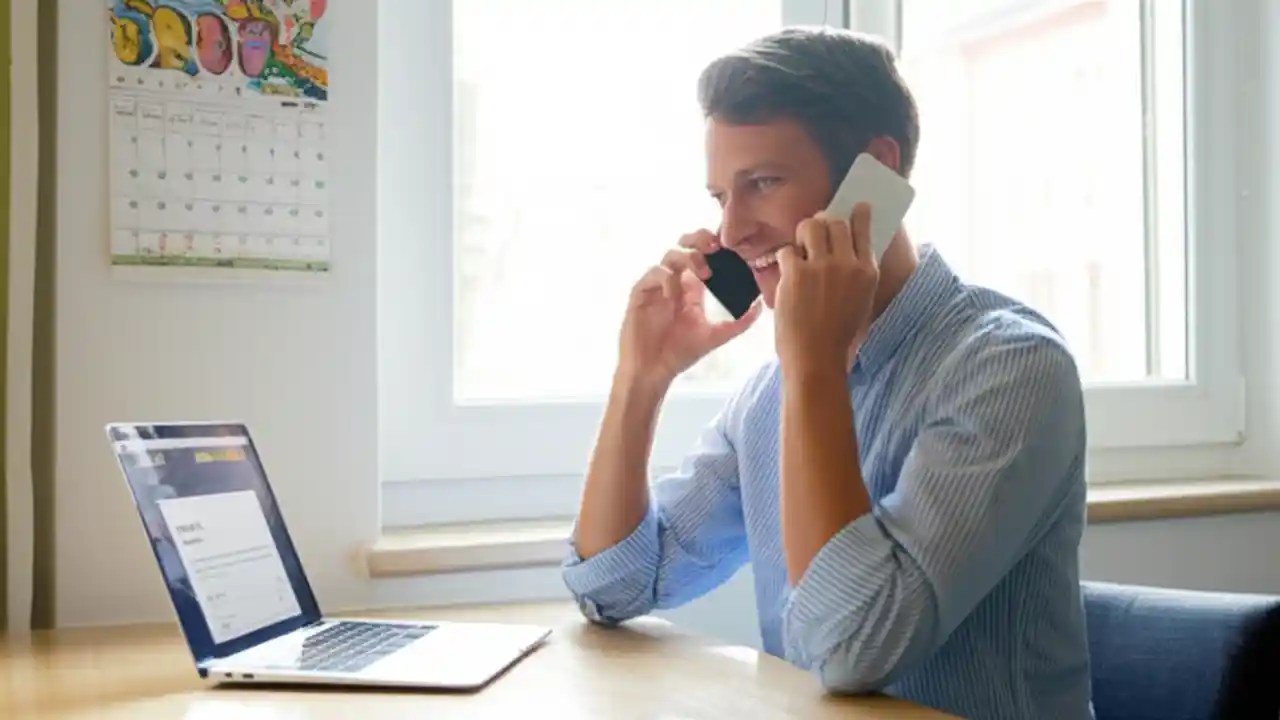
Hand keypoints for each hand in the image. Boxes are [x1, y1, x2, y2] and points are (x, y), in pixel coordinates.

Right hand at [618, 230, 761, 386]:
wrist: (652, 372)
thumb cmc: (679, 354)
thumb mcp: (715, 336)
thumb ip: (738, 323)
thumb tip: (760, 307)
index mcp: (692, 288)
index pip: (704, 256)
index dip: (715, 246)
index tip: (732, 247)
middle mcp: (675, 282)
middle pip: (685, 246)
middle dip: (699, 240)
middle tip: (716, 248)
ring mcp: (657, 286)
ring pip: (670, 255)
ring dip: (688, 258)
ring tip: (704, 273)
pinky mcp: (641, 293)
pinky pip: (654, 274)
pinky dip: (667, 278)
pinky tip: (675, 294)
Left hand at [774, 203, 878, 375]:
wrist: (816, 358)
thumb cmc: (838, 335)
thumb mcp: (860, 302)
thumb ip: (856, 274)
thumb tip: (846, 250)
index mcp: (867, 272)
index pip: (864, 229)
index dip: (858, 214)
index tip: (857, 206)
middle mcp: (847, 264)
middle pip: (835, 222)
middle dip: (824, 223)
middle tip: (815, 232)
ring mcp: (821, 267)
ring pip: (811, 226)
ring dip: (804, 233)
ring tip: (801, 248)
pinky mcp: (796, 273)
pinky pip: (788, 250)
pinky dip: (786, 259)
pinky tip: (788, 273)